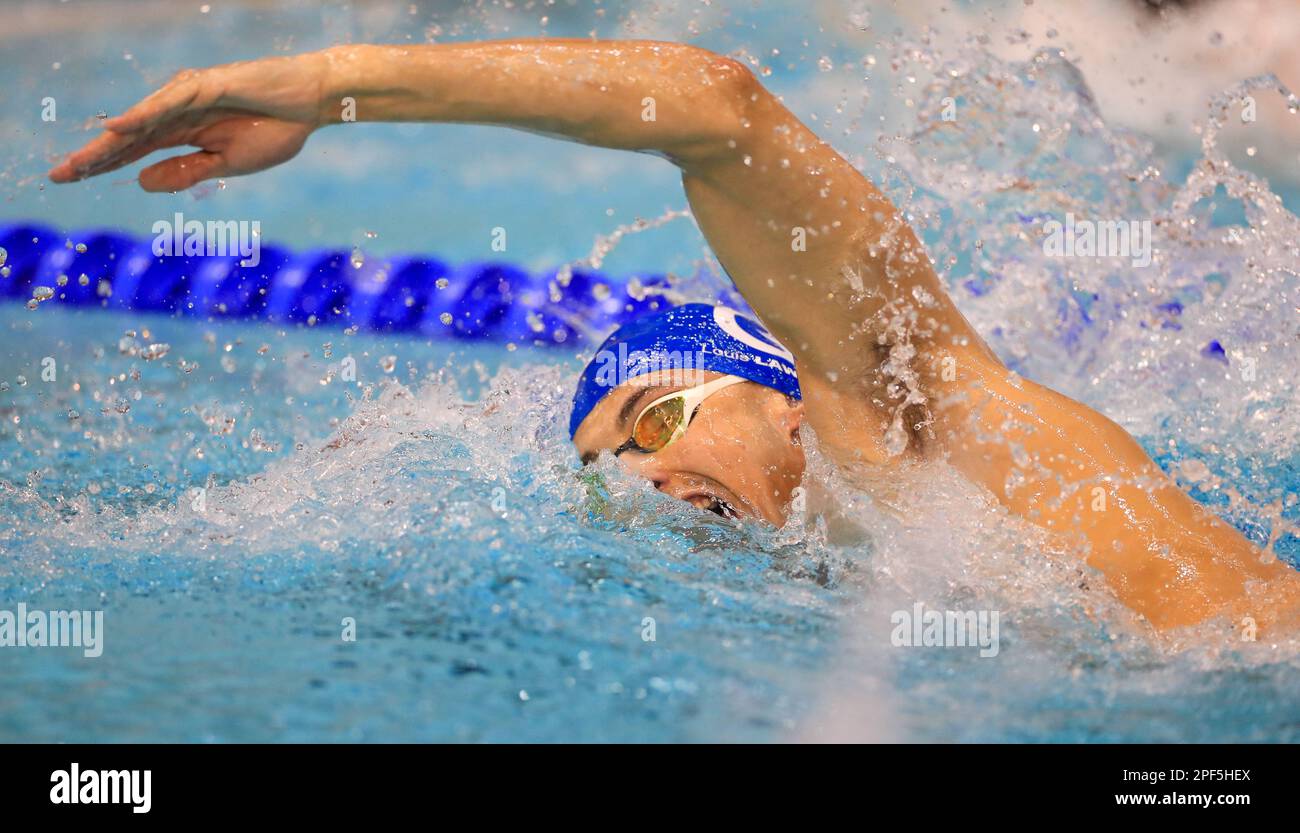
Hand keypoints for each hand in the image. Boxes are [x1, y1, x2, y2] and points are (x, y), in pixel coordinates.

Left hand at [48, 51, 330, 191]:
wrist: (311, 104)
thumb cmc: (275, 129)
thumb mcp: (228, 163)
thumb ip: (186, 171)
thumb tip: (141, 182)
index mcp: (183, 133)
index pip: (133, 151)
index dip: (101, 165)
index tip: (68, 180)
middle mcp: (177, 113)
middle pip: (127, 138)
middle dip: (93, 157)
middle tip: (59, 176)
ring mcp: (189, 98)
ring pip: (140, 122)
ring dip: (108, 143)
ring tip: (79, 164)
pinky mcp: (206, 87)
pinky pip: (168, 104)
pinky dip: (142, 115)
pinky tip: (117, 128)